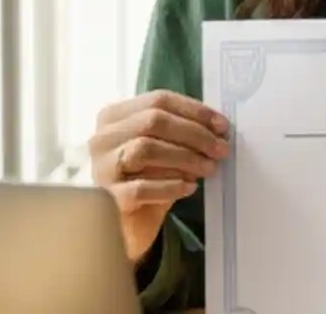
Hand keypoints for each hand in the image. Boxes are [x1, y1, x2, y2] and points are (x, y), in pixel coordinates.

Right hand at [89, 89, 230, 263]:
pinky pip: (141, 187)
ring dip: (185, 157)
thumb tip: (218, 129)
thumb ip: (181, 132)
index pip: (159, 100)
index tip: (222, 126)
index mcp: (115, 116)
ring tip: (209, 168)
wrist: (125, 225)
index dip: (195, 110)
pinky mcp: (107, 197)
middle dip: (195, 134)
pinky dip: (170, 186)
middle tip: (221, 149)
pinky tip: (189, 188)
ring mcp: (102, 167)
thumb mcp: (163, 149)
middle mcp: (103, 137)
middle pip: (153, 121)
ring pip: (145, 149)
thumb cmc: (147, 179)